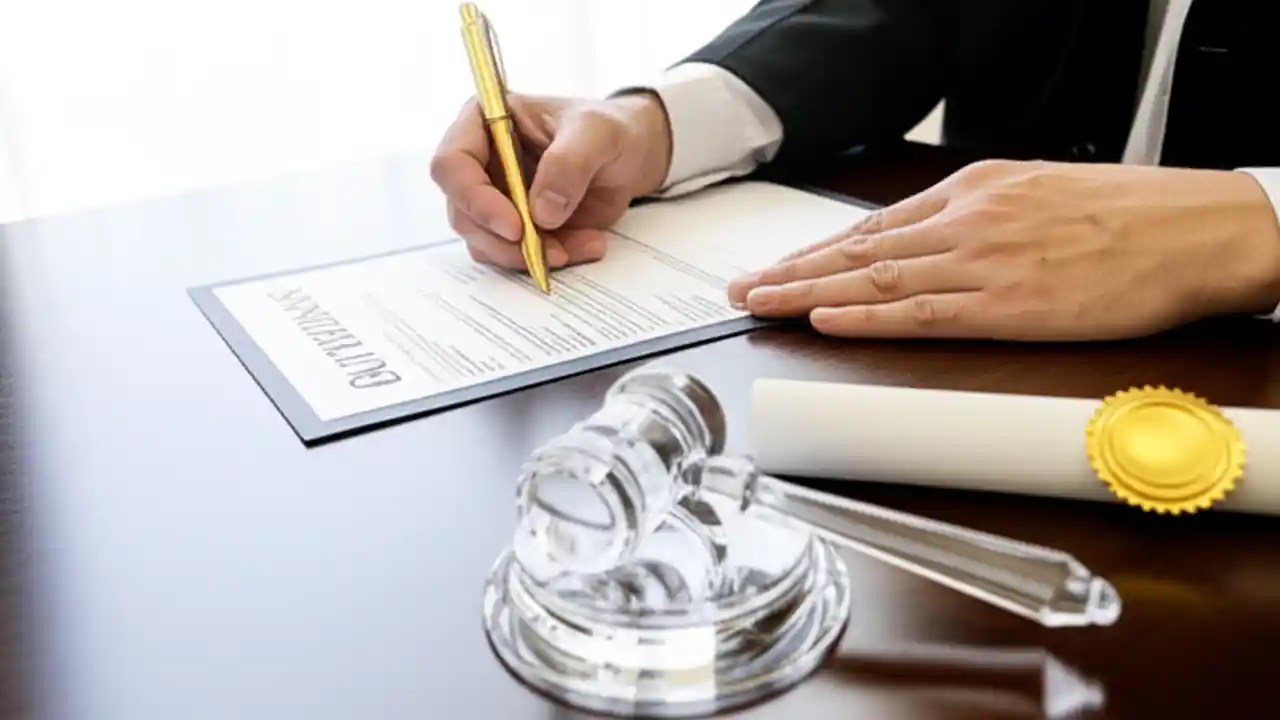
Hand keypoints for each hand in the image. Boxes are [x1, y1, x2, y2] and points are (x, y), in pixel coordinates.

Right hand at [430, 92, 671, 270]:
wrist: (630, 156)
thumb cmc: (608, 129)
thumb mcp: (597, 133)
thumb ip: (568, 164)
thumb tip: (541, 213)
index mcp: (483, 121)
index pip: (452, 164)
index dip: (475, 200)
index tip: (515, 226)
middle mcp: (479, 161)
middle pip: (463, 213)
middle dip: (505, 240)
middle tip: (551, 251)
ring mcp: (493, 197)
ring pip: (485, 241)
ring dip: (529, 254)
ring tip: (580, 245)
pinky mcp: (512, 227)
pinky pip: (513, 255)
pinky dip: (546, 259)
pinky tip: (584, 245)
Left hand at [728, 160, 1279, 339]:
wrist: (1196, 229)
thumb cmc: (1131, 215)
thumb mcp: (1043, 194)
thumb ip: (983, 218)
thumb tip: (937, 242)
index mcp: (975, 192)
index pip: (876, 226)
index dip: (820, 251)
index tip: (782, 266)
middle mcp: (966, 222)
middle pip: (859, 251)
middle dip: (793, 272)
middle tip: (742, 289)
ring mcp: (982, 262)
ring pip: (874, 280)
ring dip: (808, 294)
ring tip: (759, 306)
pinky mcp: (1006, 305)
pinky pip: (920, 314)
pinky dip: (866, 318)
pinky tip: (825, 322)